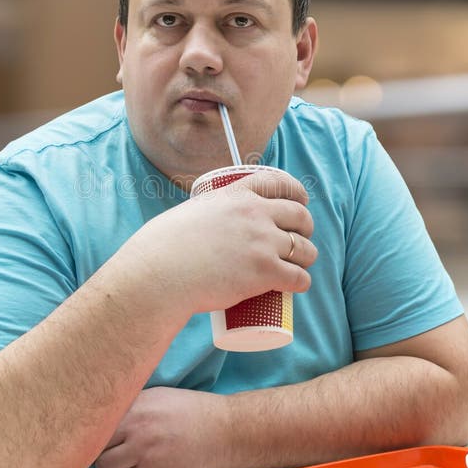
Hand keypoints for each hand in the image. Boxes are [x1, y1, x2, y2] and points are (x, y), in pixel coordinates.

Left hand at [94, 386, 229, 467]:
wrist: (223, 432)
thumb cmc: (192, 412)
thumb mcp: (158, 396)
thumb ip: (131, 405)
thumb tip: (104, 412)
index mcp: (136, 404)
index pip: (96, 419)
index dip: (95, 426)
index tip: (95, 430)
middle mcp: (135, 427)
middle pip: (96, 443)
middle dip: (101, 445)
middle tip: (112, 445)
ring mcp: (142, 453)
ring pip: (105, 465)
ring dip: (112, 463)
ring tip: (126, 457)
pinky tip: (140, 467)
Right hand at [118, 168, 317, 321]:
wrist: (160, 274)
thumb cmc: (164, 248)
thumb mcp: (192, 213)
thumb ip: (209, 214)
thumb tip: (212, 227)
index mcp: (236, 195)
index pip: (278, 183)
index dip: (296, 192)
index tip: (301, 201)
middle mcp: (255, 213)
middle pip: (299, 216)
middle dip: (305, 228)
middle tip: (300, 240)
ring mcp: (262, 243)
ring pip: (305, 249)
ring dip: (307, 258)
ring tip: (300, 266)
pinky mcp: (265, 272)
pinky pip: (299, 277)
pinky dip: (302, 282)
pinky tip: (299, 284)